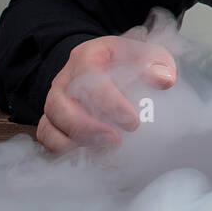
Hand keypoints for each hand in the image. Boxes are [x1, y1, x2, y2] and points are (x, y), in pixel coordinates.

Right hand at [35, 35, 176, 152]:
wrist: (107, 64)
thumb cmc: (127, 61)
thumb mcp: (145, 53)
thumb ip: (158, 62)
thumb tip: (165, 80)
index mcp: (86, 56)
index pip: (87, 77)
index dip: (108, 102)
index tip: (132, 122)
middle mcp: (64, 79)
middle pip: (58, 105)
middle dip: (85, 128)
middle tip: (115, 141)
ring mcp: (55, 101)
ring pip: (48, 125)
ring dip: (73, 143)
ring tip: (102, 151)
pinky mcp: (53, 120)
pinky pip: (46, 138)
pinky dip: (61, 150)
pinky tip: (86, 156)